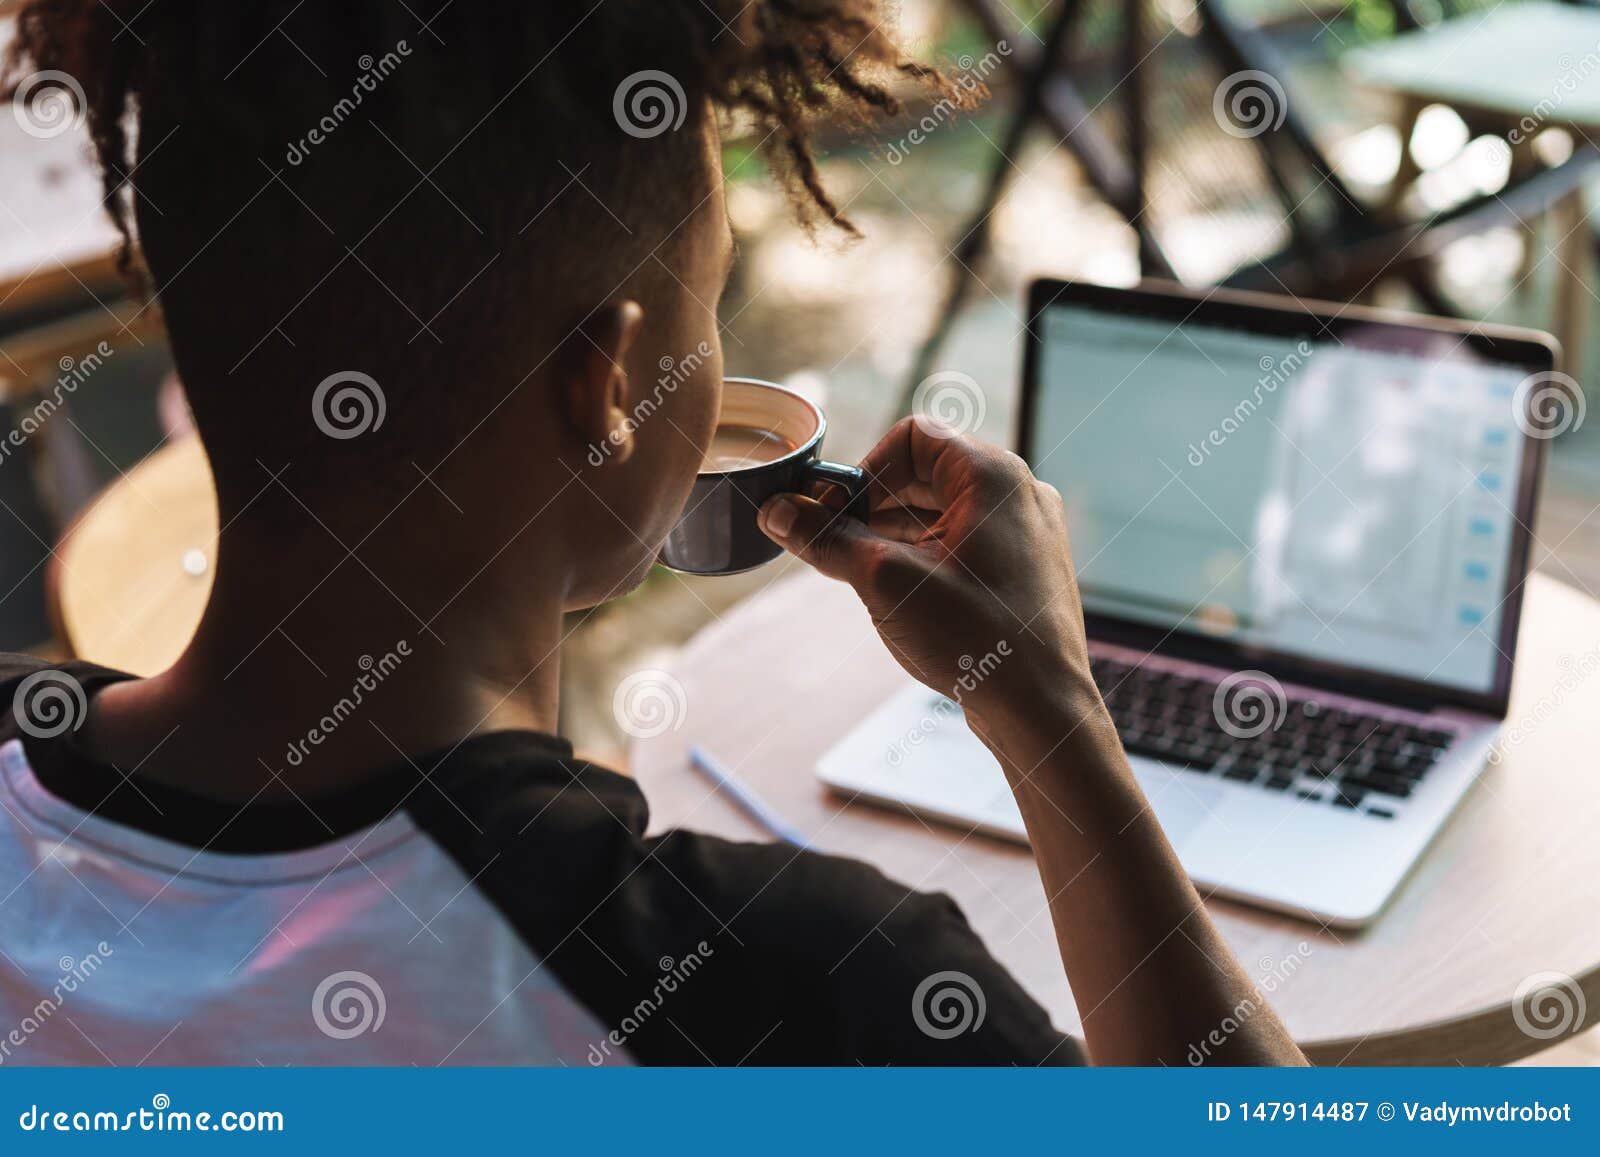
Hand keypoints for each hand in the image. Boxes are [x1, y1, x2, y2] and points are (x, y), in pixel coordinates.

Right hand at [758, 417, 1100, 745]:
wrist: (1042, 710)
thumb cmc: (977, 639)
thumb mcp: (885, 583)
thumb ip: (827, 540)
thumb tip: (777, 512)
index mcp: (993, 475)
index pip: (913, 436)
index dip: (865, 469)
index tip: (836, 514)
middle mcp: (1018, 493)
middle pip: (926, 473)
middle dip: (874, 506)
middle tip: (838, 547)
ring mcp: (1026, 533)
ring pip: (943, 512)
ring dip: (895, 535)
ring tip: (865, 578)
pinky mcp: (1024, 570)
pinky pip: (964, 543)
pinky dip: (925, 557)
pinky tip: (902, 598)